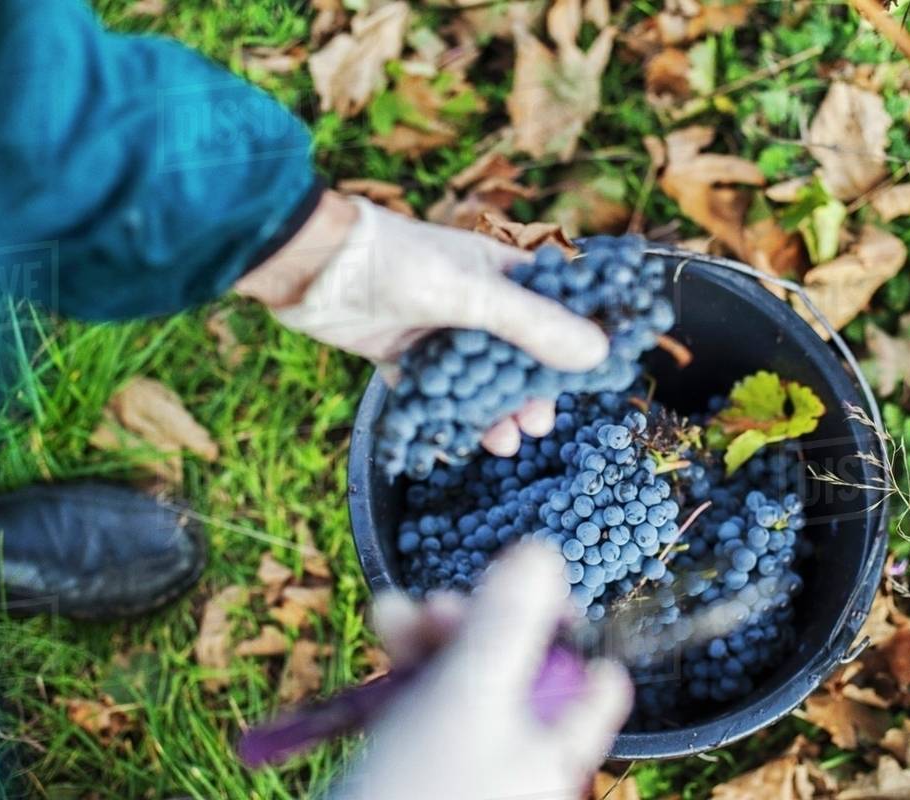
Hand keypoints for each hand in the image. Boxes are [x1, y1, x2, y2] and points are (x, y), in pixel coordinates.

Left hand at [236, 192, 608, 454]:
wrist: (312, 267)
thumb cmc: (399, 263)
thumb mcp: (474, 294)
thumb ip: (534, 325)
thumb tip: (598, 352)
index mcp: (501, 274)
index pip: (555, 307)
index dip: (577, 342)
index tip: (596, 379)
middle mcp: (475, 302)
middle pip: (518, 354)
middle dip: (531, 392)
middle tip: (540, 424)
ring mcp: (438, 330)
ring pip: (477, 379)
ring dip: (492, 411)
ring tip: (504, 442)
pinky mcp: (402, 355)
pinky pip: (433, 392)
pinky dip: (444, 417)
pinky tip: (454, 444)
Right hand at [332, 543, 632, 799]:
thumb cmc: (424, 787)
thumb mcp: (468, 694)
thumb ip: (508, 623)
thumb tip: (547, 552)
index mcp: (556, 747)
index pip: (596, 686)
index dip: (575, 632)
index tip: (548, 592)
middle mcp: (522, 755)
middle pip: (518, 667)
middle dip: (476, 622)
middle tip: (440, 602)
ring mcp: (472, 760)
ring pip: (465, 677)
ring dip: (432, 635)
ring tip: (392, 610)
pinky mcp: (425, 765)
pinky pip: (426, 701)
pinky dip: (410, 664)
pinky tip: (385, 625)